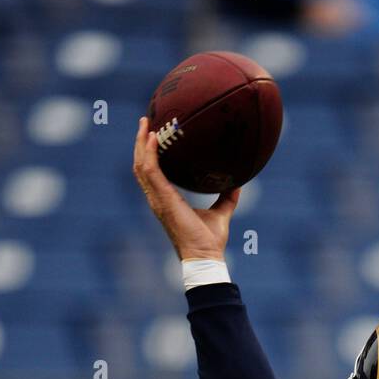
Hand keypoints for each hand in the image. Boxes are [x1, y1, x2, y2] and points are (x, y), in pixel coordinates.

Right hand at [132, 116, 240, 260]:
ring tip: (146, 123)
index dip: (149, 154)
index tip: (153, 135)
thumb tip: (238, 183)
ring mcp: (158, 199)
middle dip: (140, 143)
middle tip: (146, 121)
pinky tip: (153, 137)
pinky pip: (151, 171)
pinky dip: (149, 153)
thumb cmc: (210, 241)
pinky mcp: (163, 199)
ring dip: (141, 143)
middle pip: (141, 166)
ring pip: (141, 166)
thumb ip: (228, 198)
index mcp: (167, 200)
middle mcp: (158, 199)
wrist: (206, 256)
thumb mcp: (221, 213)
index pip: (152, 174)